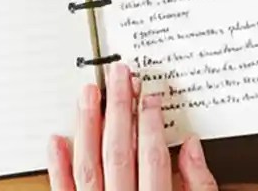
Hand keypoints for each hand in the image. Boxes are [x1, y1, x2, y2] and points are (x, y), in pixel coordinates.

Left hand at [47, 62, 217, 190]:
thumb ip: (200, 184)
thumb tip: (192, 146)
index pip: (152, 155)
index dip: (151, 122)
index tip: (151, 96)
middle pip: (119, 151)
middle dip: (120, 109)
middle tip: (120, 77)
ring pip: (89, 165)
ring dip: (88, 126)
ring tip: (89, 93)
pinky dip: (59, 166)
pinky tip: (57, 140)